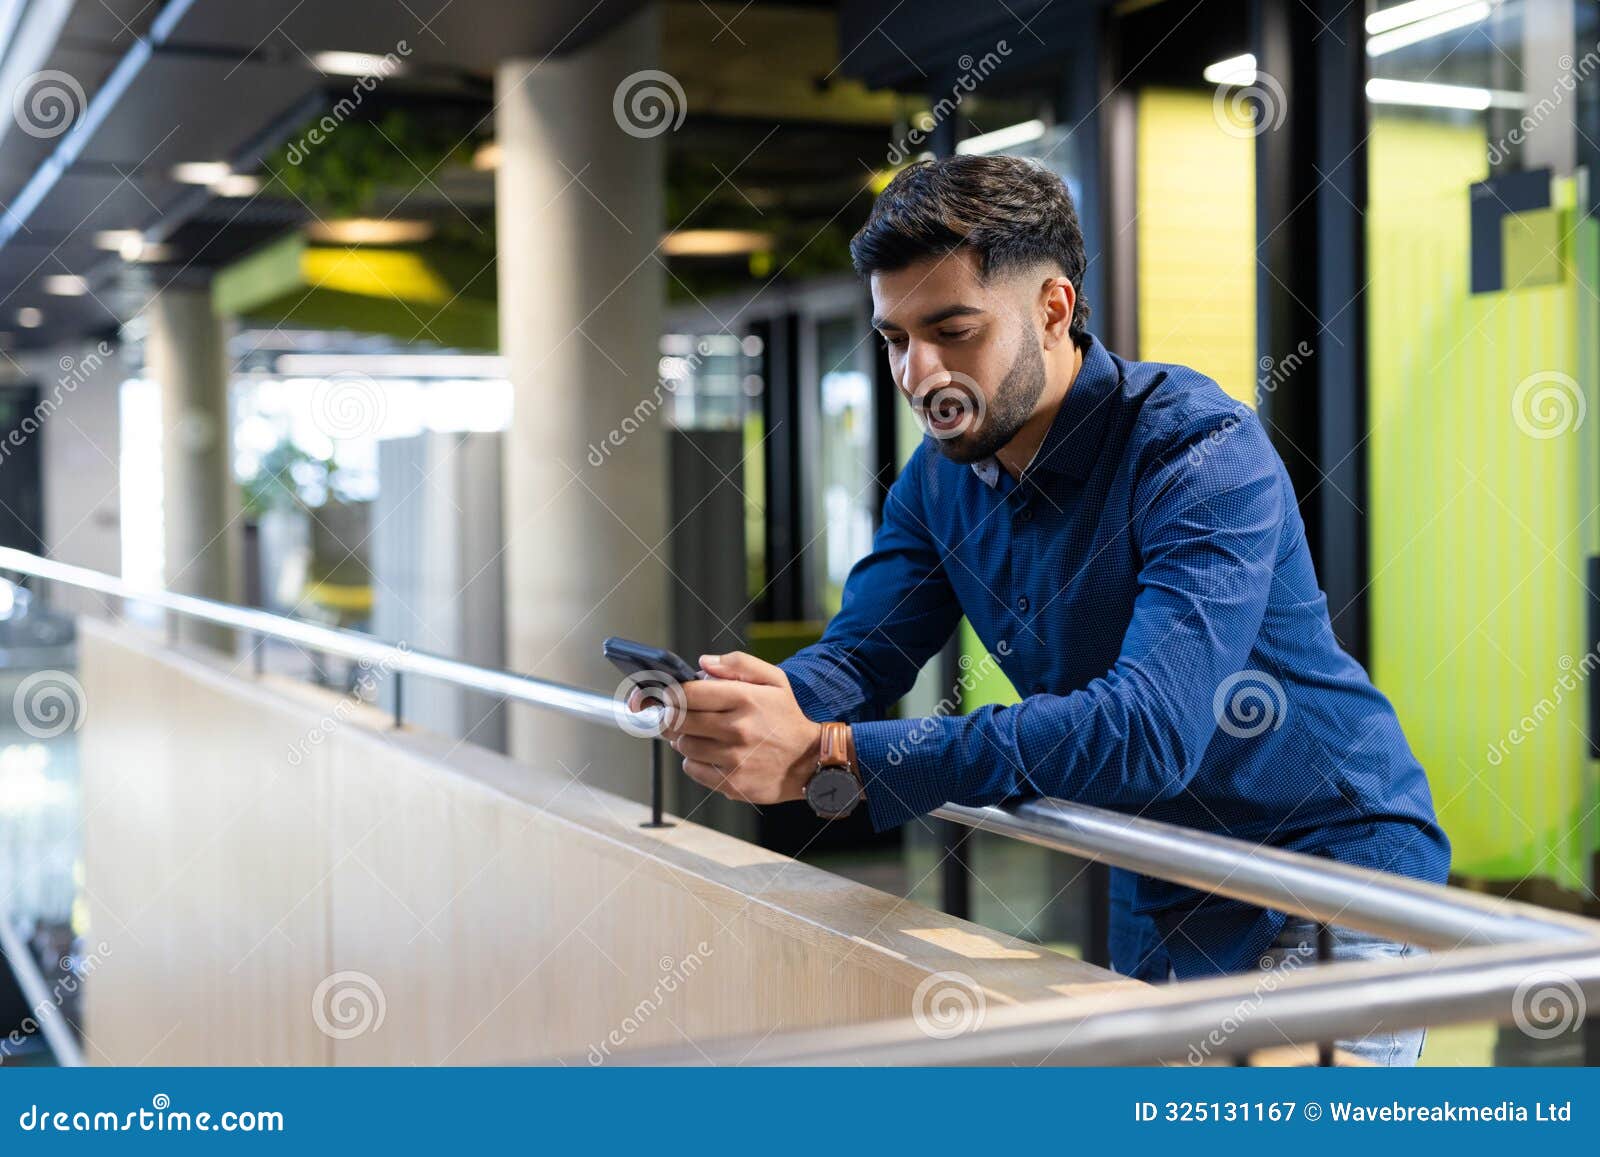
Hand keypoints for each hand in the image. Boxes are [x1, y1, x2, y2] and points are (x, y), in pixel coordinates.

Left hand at [652, 651, 819, 805]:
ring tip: (699, 734)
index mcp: (745, 699)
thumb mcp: (774, 680)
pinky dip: (694, 761)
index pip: (688, 693)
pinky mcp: (732, 783)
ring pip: (683, 745)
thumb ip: (738, 664)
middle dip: (671, 715)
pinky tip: (710, 753)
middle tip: (675, 715)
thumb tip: (703, 663)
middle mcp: (737, 729)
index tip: (669, 695)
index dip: (671, 693)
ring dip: (684, 738)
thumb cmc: (786, 718)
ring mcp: (734, 759)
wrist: (810, 761)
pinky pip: (692, 769)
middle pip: (678, 720)